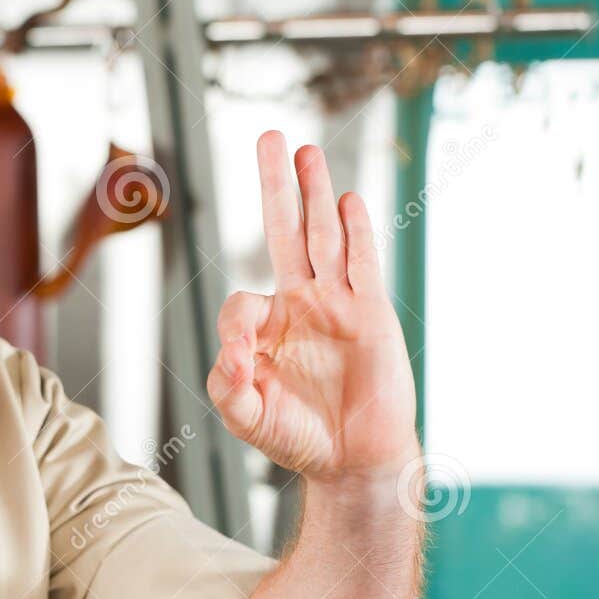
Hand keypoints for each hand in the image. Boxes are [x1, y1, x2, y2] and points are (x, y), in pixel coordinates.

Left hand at [208, 132, 417, 484]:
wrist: (354, 461)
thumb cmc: (298, 438)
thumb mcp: (246, 416)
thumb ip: (228, 385)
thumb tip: (232, 351)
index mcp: (266, 328)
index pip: (241, 303)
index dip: (236, 326)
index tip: (241, 357)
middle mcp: (301, 305)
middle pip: (285, 231)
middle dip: (277, 185)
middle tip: (269, 136)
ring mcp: (337, 304)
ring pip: (324, 236)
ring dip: (316, 191)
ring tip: (307, 150)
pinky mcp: (370, 313)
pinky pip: (361, 263)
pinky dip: (355, 231)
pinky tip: (347, 199)